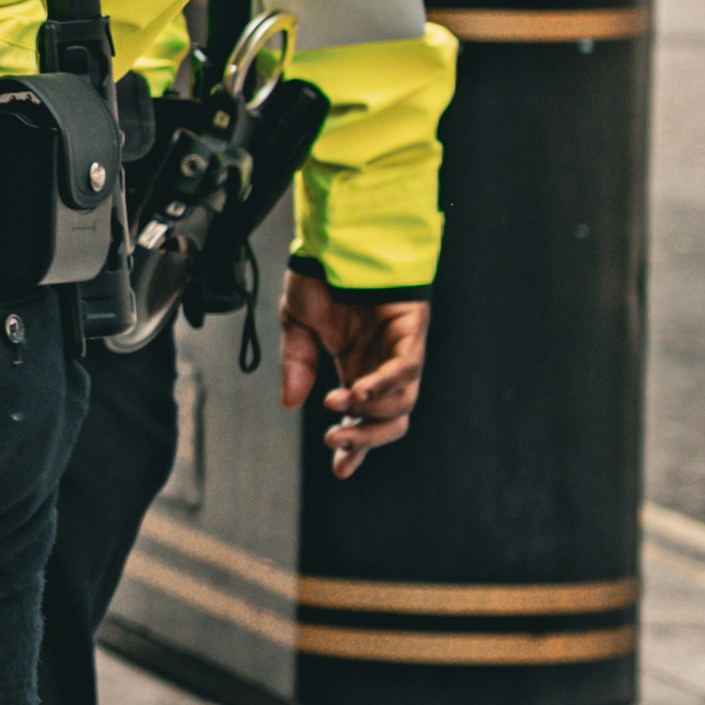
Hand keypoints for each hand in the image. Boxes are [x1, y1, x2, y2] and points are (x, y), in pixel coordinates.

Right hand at [282, 272, 429, 474]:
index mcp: (358, 368)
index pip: (363, 418)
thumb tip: (292, 404)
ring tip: (335, 405)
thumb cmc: (323, 274)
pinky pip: (406, 369)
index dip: (355, 447)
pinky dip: (384, 385)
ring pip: (402, 403)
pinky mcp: (412, 331)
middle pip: (391, 421)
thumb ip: (295, 364)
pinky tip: (357, 391)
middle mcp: (383, 365)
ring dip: (369, 413)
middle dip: (364, 439)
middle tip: (334, 442)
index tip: (340, 468)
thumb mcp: (296, 325)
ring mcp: (401, 350)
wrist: (340, 236)